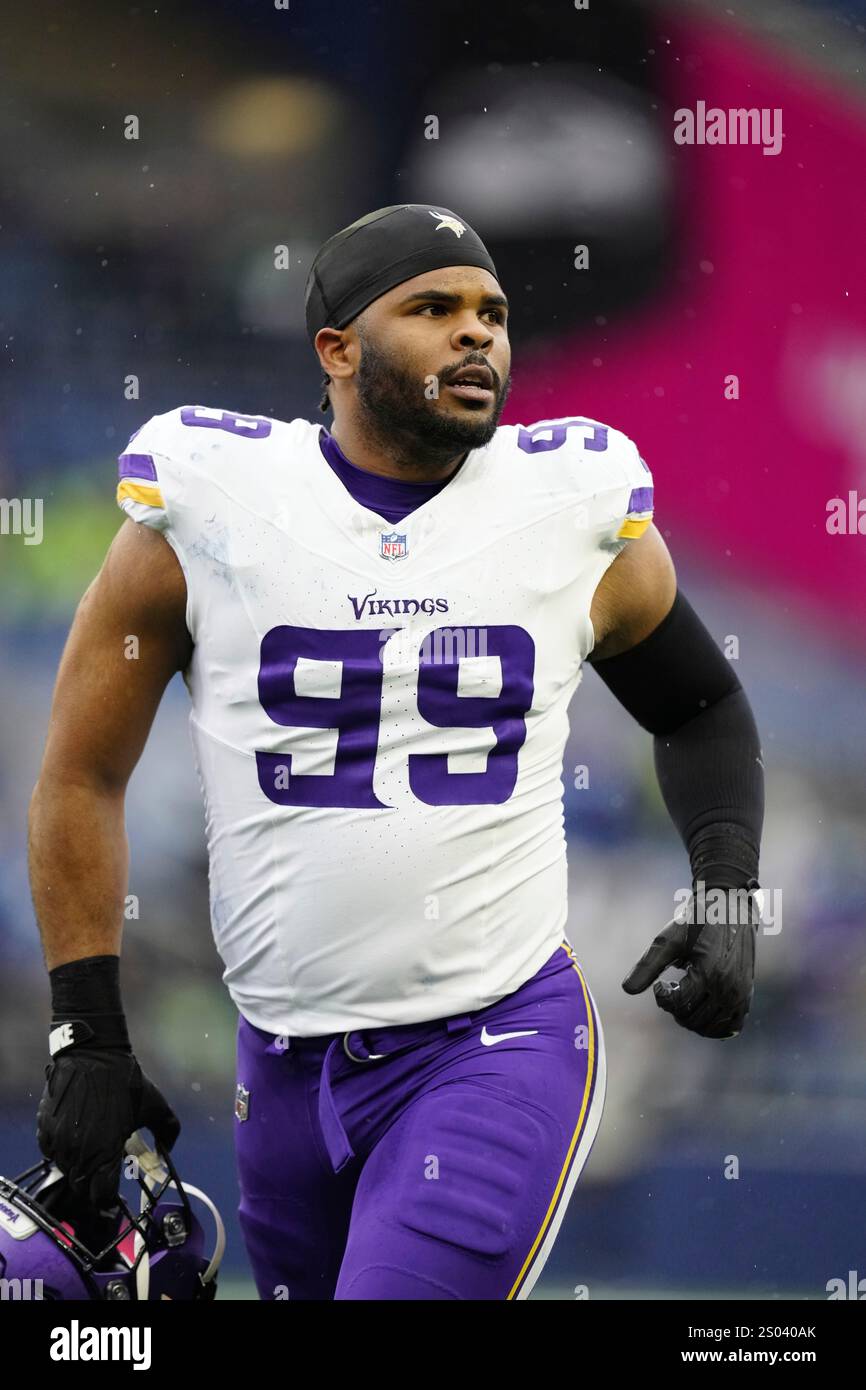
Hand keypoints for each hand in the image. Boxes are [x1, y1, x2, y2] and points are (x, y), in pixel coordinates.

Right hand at [37, 1046, 179, 1215]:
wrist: (93, 1054)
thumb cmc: (126, 1081)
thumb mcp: (156, 1106)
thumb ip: (168, 1132)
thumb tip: (166, 1151)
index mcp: (106, 1151)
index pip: (101, 1196)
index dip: (108, 1197)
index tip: (113, 1191)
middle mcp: (79, 1152)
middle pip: (82, 1186)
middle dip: (94, 1182)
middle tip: (103, 1167)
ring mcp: (59, 1141)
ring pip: (65, 1169)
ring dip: (78, 1165)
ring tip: (91, 1146)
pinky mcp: (44, 1128)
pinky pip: (50, 1152)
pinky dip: (61, 1150)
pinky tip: (75, 1134)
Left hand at [622, 882, 760, 1038]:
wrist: (728, 908)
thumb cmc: (696, 922)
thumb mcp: (668, 940)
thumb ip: (647, 965)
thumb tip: (626, 990)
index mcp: (708, 973)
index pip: (677, 1004)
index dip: (662, 997)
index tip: (662, 983)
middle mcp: (727, 988)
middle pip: (691, 1019)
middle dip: (675, 1008)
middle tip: (673, 988)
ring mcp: (740, 994)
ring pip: (709, 1028)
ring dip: (691, 1018)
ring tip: (686, 996)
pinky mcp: (746, 996)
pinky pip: (731, 1027)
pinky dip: (714, 1026)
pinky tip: (701, 1009)